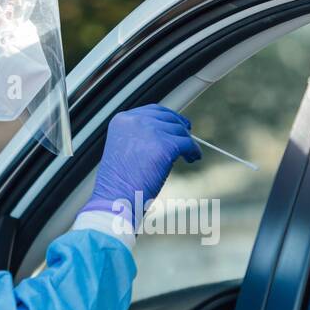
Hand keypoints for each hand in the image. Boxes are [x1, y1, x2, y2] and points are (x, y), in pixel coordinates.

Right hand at [85, 104, 200, 224]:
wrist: (115, 198)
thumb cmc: (118, 182)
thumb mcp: (124, 149)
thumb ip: (139, 137)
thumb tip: (166, 133)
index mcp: (122, 120)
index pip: (153, 110)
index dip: (169, 117)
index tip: (178, 125)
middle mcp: (136, 121)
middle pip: (168, 118)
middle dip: (180, 128)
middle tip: (188, 139)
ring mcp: (150, 132)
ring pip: (179, 131)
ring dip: (187, 142)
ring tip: (190, 155)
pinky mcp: (165, 146)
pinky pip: (187, 143)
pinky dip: (193, 151)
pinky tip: (194, 158)